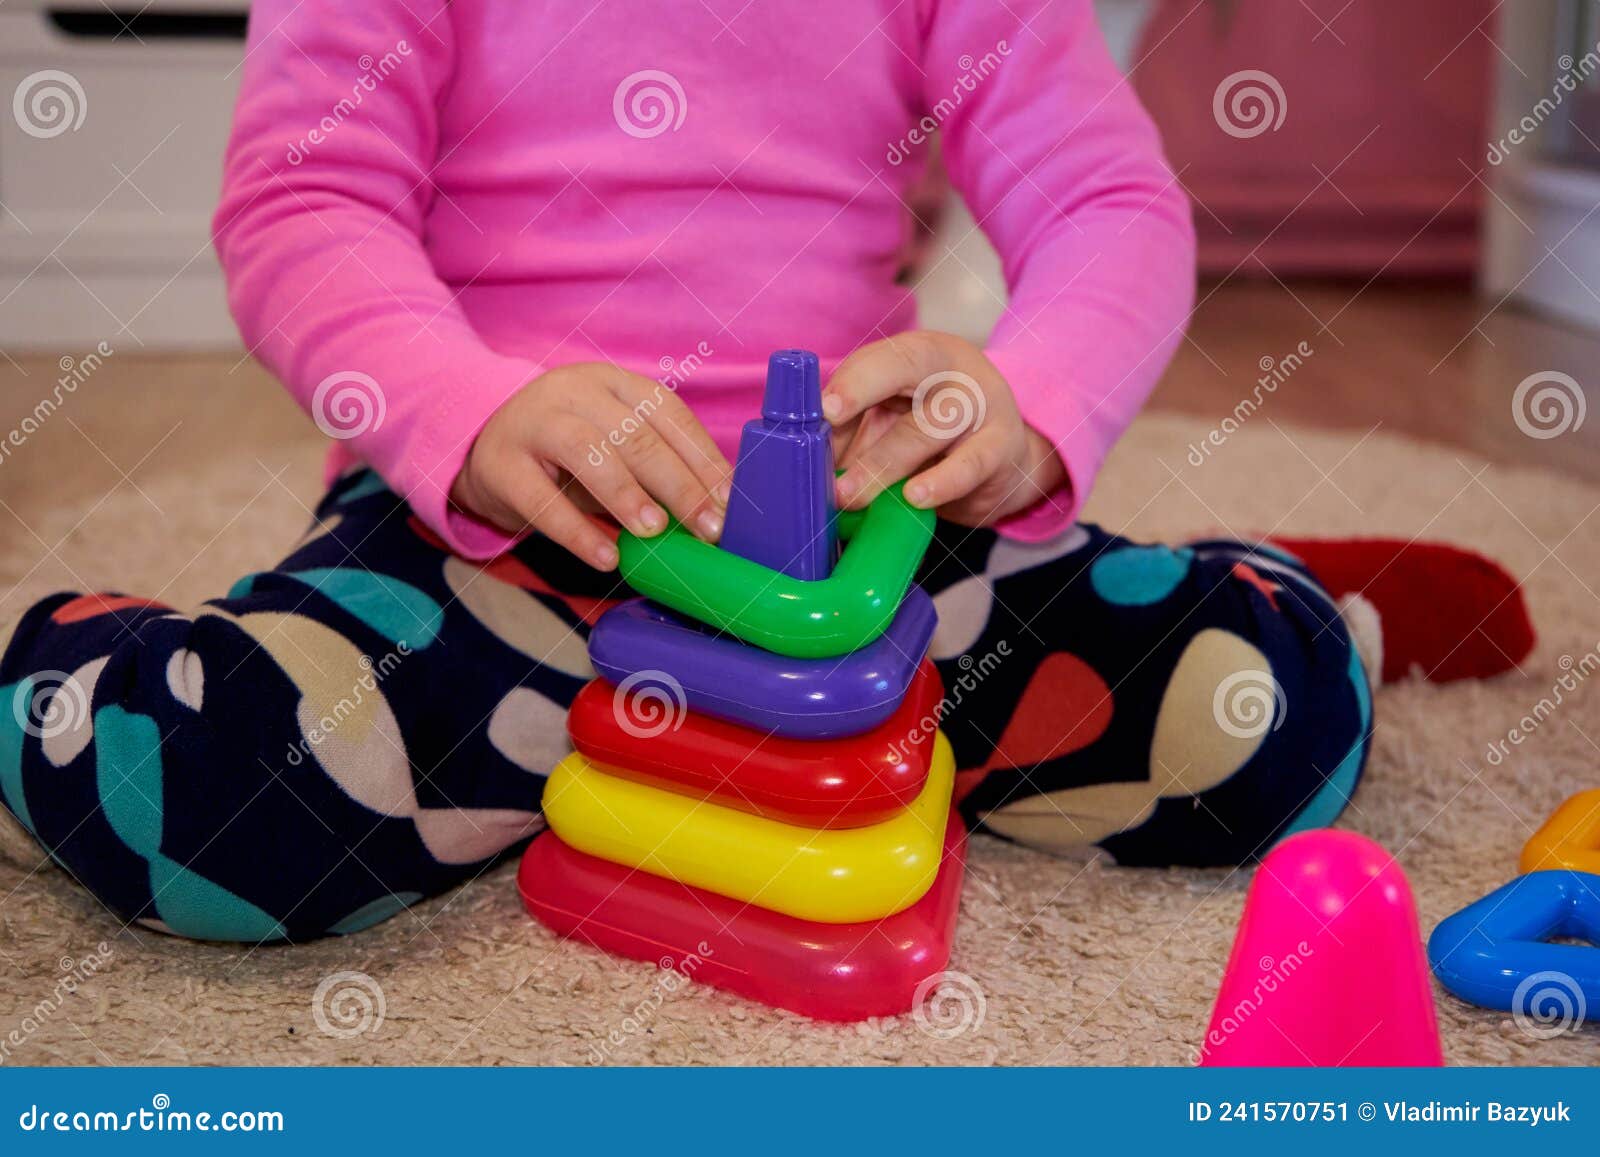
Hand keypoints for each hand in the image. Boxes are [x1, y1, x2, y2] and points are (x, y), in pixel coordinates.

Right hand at [452, 363, 731, 569]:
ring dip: (626, 494)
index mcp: (616, 384)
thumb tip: (716, 513)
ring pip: (587, 452)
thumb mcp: (615, 448)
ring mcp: (534, 422)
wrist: (482, 445)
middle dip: (679, 483)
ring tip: (654, 531)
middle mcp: (577, 392)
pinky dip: (576, 531)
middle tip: (708, 527)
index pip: (670, 415)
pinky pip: (540, 499)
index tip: (730, 505)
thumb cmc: (569, 453)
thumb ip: (659, 470)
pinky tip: (604, 557)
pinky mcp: (500, 464)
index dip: (703, 460)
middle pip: (636, 434)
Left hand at [822, 331, 1067, 526]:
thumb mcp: (892, 420)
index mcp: (919, 353)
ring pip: (928, 427)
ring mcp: (982, 406)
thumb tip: (807, 461)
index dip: (849, 380)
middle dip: (856, 403)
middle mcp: (953, 369)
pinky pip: (969, 465)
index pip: (881, 355)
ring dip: (882, 465)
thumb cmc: (933, 434)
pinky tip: (914, 497)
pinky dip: (940, 482)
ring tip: (850, 495)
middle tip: (818, 450)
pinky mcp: (1001, 449)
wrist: (1003, 458)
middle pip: (904, 371)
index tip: (820, 411)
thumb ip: (851, 431)